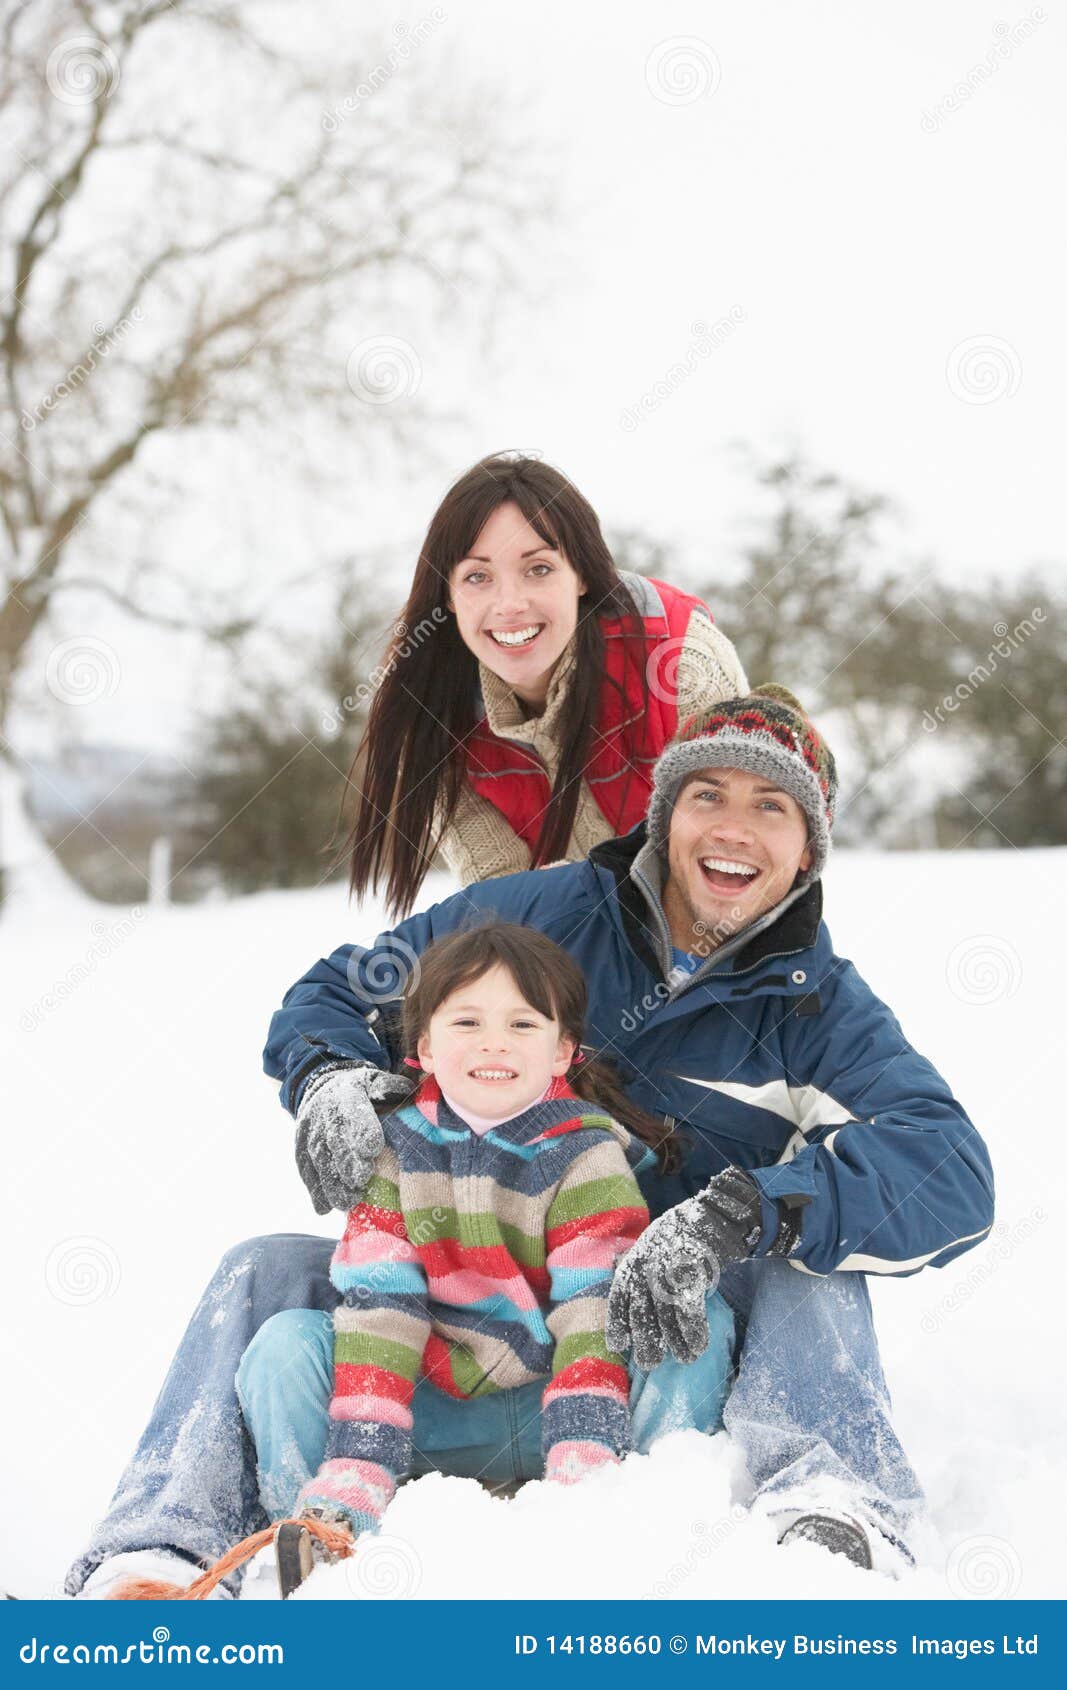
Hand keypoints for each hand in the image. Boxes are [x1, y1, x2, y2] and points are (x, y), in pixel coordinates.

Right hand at [294, 1063, 412, 1213]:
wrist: (320, 1088)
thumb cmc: (358, 1090)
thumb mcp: (374, 1079)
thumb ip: (389, 1087)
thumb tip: (408, 1089)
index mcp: (346, 1095)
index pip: (353, 1113)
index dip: (361, 1130)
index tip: (372, 1149)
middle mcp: (323, 1115)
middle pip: (334, 1141)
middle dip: (346, 1162)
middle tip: (360, 1181)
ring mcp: (309, 1134)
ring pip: (319, 1160)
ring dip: (331, 1183)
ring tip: (347, 1202)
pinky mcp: (301, 1150)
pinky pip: (306, 1171)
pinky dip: (315, 1190)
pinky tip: (325, 1207)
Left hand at [606, 1166, 763, 1368]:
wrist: (708, 1218)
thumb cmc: (677, 1239)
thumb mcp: (648, 1250)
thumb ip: (638, 1275)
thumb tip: (630, 1304)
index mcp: (633, 1265)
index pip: (619, 1299)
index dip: (617, 1324)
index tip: (618, 1346)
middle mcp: (645, 1271)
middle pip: (641, 1315)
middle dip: (646, 1342)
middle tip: (650, 1363)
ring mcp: (667, 1273)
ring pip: (667, 1318)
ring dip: (676, 1342)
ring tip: (684, 1358)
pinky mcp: (691, 1276)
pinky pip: (689, 1310)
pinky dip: (694, 1331)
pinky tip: (698, 1345)